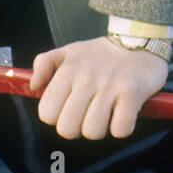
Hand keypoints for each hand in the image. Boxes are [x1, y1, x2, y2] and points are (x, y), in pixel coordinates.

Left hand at [29, 36, 167, 139]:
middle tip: (87, 114)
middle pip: (67, 129)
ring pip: (93, 132)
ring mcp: (110, 86)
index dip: (56, 118)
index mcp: (68, 70)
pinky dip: (122, 127)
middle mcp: (87, 78)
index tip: (68, 109)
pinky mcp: (133, 93)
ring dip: (100, 128)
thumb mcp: (69, 51)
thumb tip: (33, 86)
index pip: (47, 113)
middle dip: (77, 128)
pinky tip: (122, 112)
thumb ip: (44, 64)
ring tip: (105, 113)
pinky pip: (120, 129)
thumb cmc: (100, 54)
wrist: (138, 41)